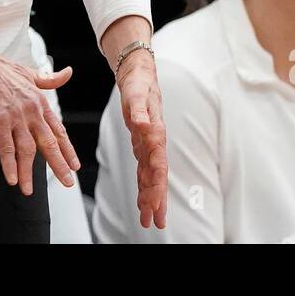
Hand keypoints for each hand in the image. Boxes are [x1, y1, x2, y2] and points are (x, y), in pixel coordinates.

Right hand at [0, 46, 79, 194]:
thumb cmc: (0, 69)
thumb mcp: (29, 73)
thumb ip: (49, 79)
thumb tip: (67, 73)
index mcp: (40, 101)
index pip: (58, 130)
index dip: (67, 149)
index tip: (74, 164)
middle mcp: (31, 111)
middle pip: (49, 143)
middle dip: (59, 165)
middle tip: (67, 181)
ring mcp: (16, 117)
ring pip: (27, 150)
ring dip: (28, 172)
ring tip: (28, 191)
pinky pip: (6, 148)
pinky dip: (9, 165)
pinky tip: (12, 179)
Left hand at [118, 49, 167, 228]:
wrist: (138, 73)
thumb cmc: (139, 82)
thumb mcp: (136, 93)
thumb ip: (139, 110)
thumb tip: (141, 124)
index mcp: (154, 133)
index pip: (158, 165)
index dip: (157, 186)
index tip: (155, 204)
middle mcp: (154, 142)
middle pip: (157, 176)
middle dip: (157, 200)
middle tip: (155, 222)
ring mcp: (149, 144)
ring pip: (151, 176)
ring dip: (150, 197)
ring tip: (149, 219)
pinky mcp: (142, 143)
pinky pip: (144, 169)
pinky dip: (143, 185)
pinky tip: (142, 199)